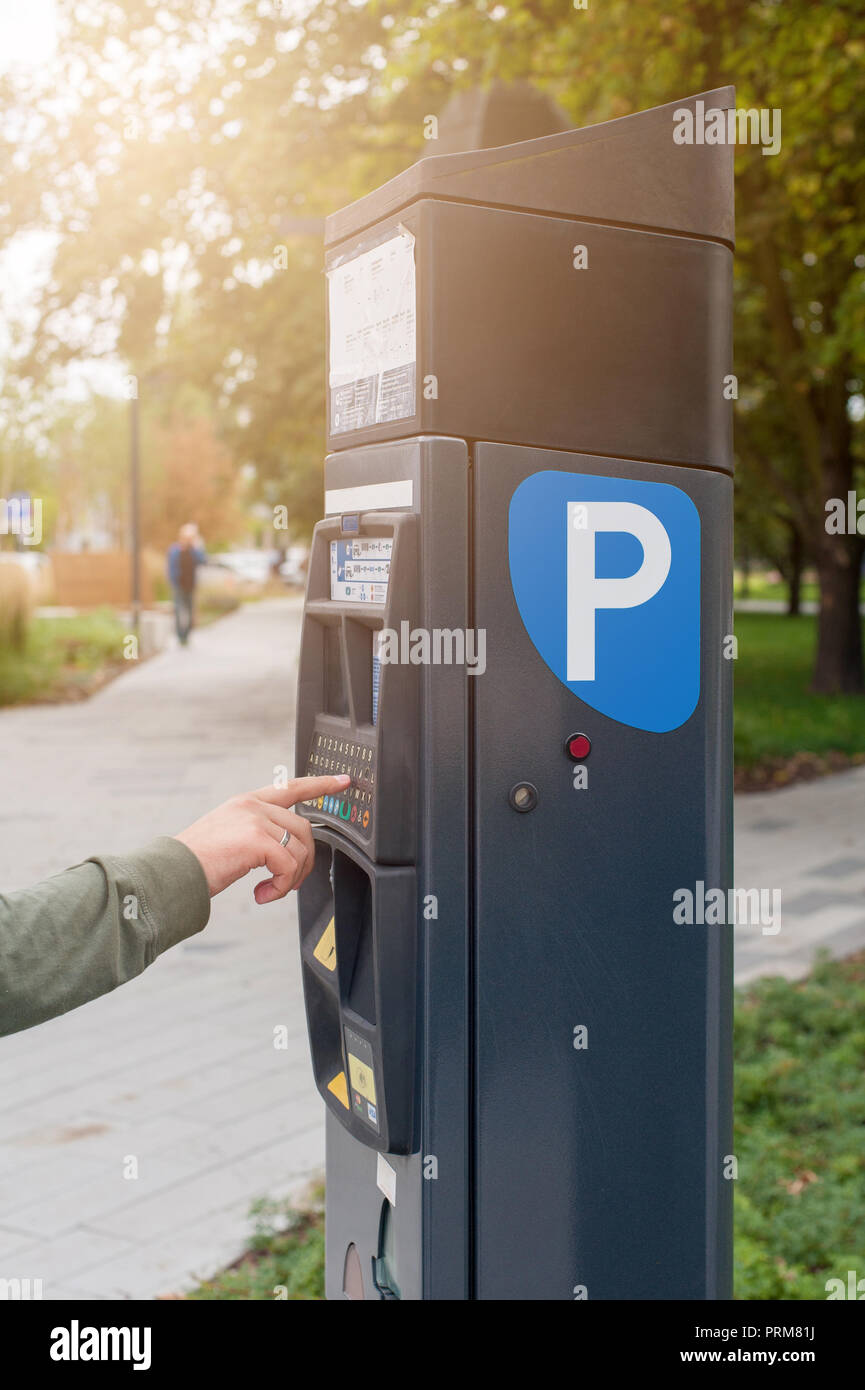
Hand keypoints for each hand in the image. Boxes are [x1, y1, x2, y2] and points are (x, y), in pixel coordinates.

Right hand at [174, 774, 349, 903]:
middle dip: (305, 860)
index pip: (291, 787)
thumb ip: (257, 835)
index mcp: (246, 802)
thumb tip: (286, 856)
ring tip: (270, 891)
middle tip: (289, 883)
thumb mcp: (229, 837)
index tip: (343, 781)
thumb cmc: (195, 862)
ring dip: (291, 878)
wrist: (172, 873)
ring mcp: (255, 820)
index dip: (320, 785)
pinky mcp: (257, 840)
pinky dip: (282, 887)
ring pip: (299, 849)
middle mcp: (253, 806)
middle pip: (303, 829)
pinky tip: (263, 894)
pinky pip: (289, 866)